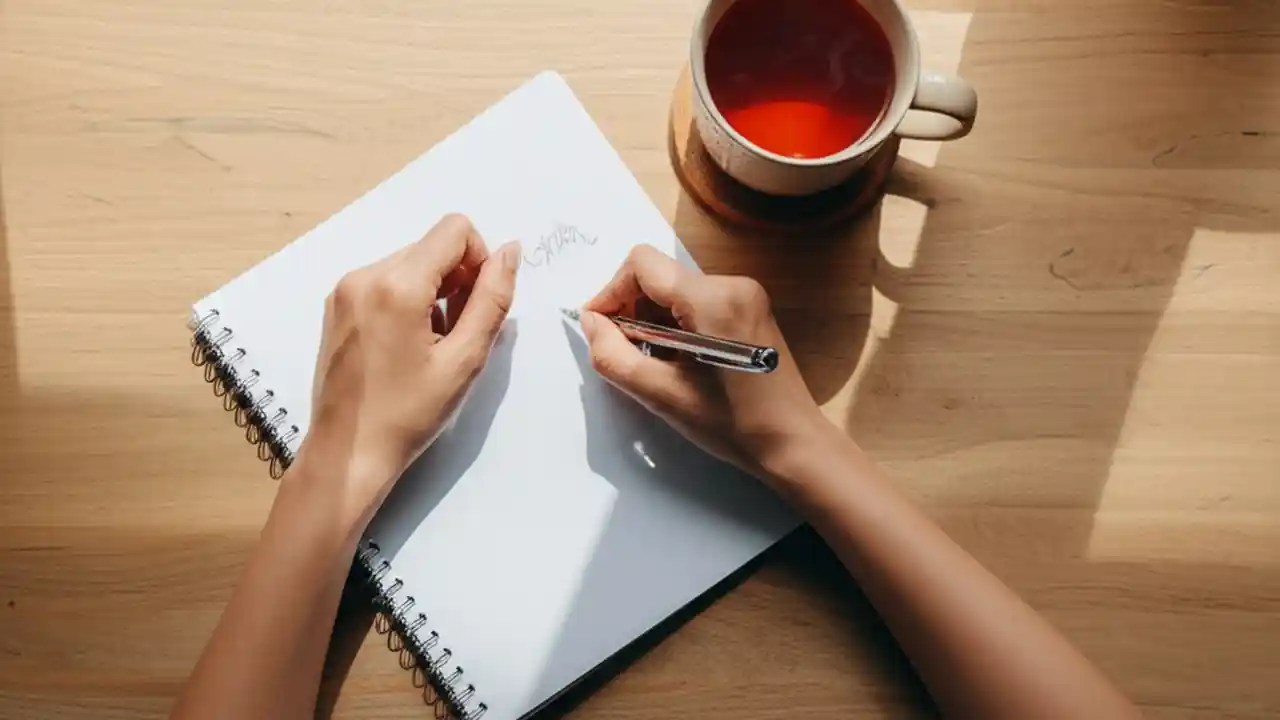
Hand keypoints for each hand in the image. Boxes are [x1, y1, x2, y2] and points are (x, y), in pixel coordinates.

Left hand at [292, 214, 519, 521]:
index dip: (480, 260)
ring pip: (410, 263)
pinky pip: (385, 281)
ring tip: (433, 345)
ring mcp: (345, 289)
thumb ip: (492, 298)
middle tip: (459, 333)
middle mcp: (364, 275)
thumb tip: (509, 251)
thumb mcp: (464, 359)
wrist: (347, 452)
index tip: (477, 306)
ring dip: (434, 292)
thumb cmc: (409, 414)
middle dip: (457, 279)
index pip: (454, 230)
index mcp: (396, 285)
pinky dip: (408, 300)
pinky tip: (408, 345)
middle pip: (431, 246)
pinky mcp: (337, 305)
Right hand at [581, 245, 831, 482]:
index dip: (611, 292)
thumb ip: (614, 356)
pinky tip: (679, 359)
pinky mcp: (751, 307)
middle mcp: (732, 284)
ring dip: (654, 319)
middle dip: (632, 309)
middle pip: (660, 276)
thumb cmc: (731, 423)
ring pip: (676, 289)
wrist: (790, 441)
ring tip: (655, 361)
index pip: (642, 264)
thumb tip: (591, 322)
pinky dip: (677, 323)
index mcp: (712, 300)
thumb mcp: (661, 395)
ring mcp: (746, 294)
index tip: (600, 329)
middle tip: (626, 352)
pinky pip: (698, 300)